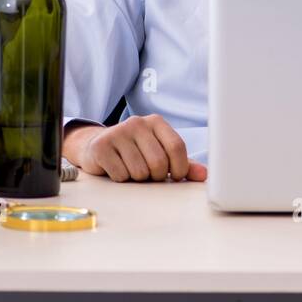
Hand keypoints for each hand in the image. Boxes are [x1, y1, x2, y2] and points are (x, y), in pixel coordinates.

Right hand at [65, 114, 206, 182]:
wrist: (96, 146)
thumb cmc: (135, 152)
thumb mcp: (160, 153)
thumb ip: (183, 164)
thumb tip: (204, 175)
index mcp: (156, 122)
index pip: (177, 147)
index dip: (179, 168)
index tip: (174, 176)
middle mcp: (137, 123)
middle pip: (159, 162)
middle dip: (156, 177)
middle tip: (148, 174)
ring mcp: (117, 132)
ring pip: (139, 172)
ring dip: (137, 179)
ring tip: (131, 169)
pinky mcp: (101, 147)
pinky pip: (121, 175)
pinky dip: (121, 179)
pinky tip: (116, 169)